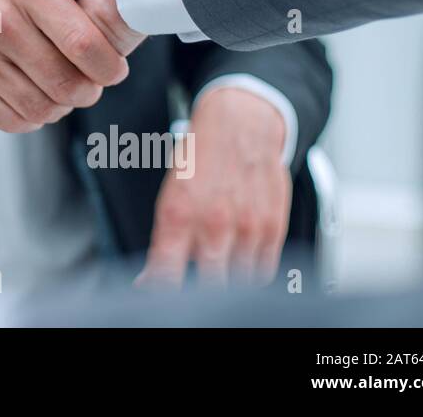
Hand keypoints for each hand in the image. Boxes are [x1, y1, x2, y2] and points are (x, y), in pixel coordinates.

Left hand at [137, 87, 290, 288]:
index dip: (159, 293)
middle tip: (194, 291)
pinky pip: (265, 271)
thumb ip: (163, 241)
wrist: (241, 123)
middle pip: (208, 287)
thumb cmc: (201, 157)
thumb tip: (149, 280)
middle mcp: (213, 223)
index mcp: (178, 214)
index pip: (166, 274)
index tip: (157, 299)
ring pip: (239, 283)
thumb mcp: (169, 194)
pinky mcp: (274, 228)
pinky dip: (252, 276)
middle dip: (199, 295)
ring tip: (219, 273)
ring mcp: (247, 227)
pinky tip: (241, 266)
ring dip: (228, 285)